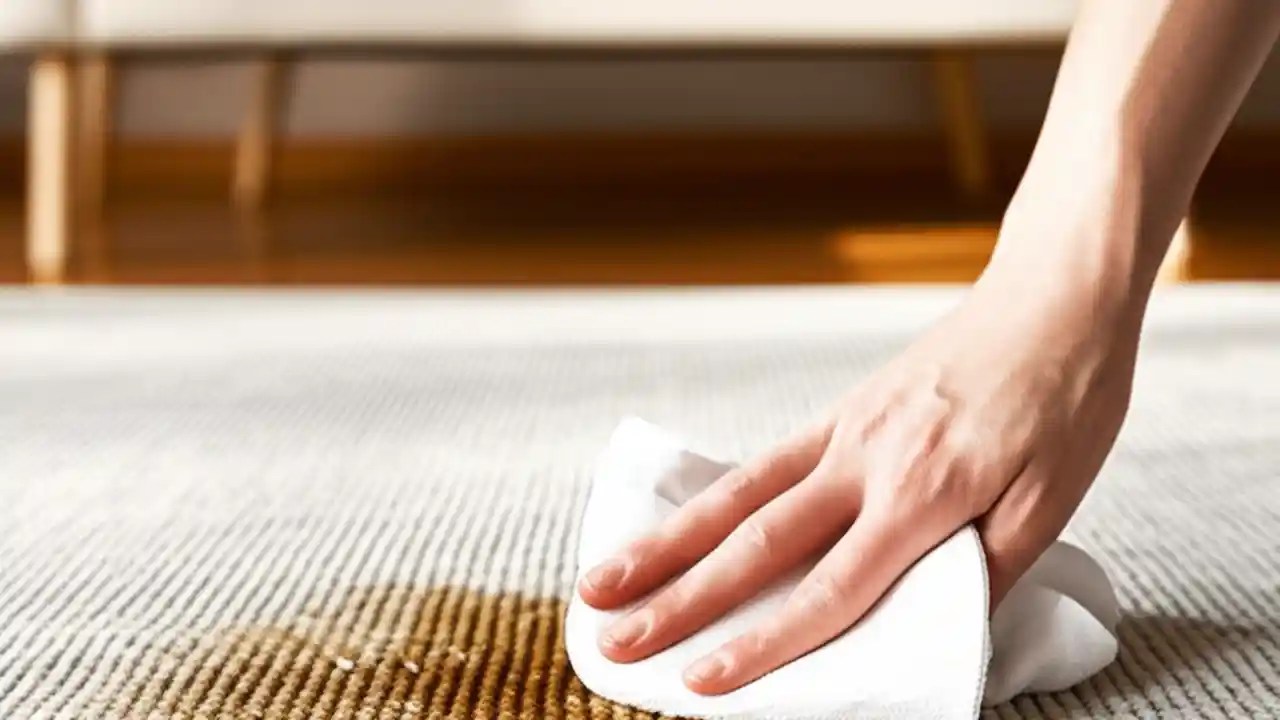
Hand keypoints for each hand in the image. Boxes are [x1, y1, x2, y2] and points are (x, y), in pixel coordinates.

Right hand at [577, 268, 1141, 695]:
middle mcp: (866, 461)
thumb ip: (986, 569)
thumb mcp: (1052, 500)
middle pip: (757, 544)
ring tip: (604, 579)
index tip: (701, 680)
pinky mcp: (842, 409)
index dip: (762, 642)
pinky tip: (679, 523)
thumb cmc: (1064, 401)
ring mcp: (845, 429)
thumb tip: (936, 633)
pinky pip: (765, 461)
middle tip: (614, 638)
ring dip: (667, 543)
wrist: (1053, 298)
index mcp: (923, 494)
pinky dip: (714, 497)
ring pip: (739, 497)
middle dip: (679, 599)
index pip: (829, 590)